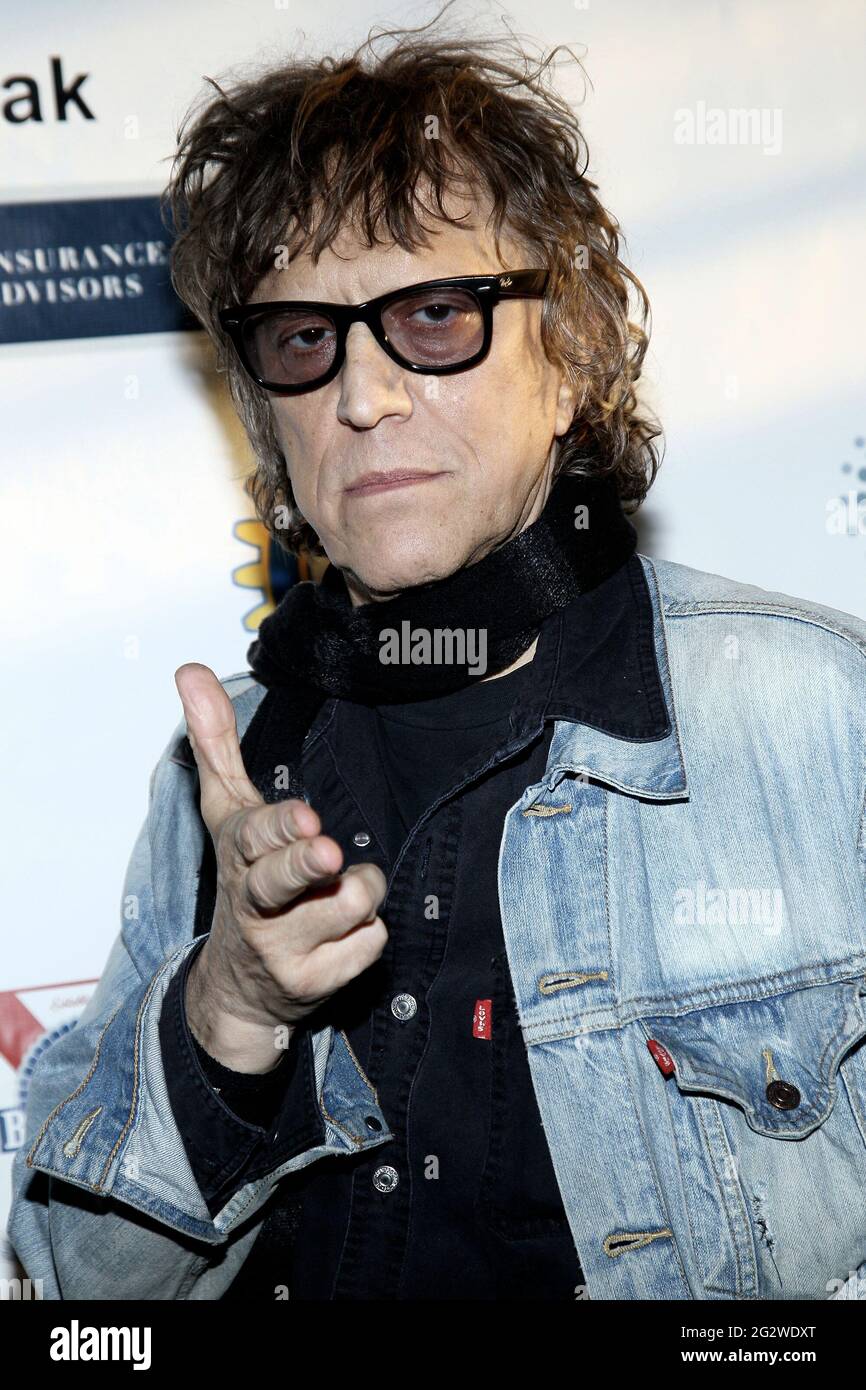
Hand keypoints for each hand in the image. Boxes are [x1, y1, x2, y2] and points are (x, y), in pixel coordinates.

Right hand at [174, 663, 387, 1071]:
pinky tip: (342, 935)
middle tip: (326, 853)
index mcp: (237, 855)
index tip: (305, 818)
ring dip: (361, 893)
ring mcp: (283, 948)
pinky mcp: (315, 984)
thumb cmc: (244, 880)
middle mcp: (254, 903)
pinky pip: (371, 943)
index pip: (254, 836)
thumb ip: (216, 743)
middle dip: (305, 865)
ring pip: (350, 904)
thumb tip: (190, 670)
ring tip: (337, 895)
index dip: (279, 828)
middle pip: (282, 880)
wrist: (239, 988)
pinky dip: (368, 935)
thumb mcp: (227, 814)